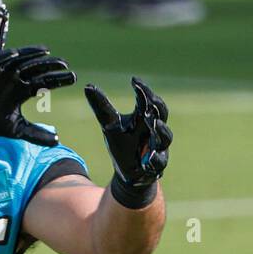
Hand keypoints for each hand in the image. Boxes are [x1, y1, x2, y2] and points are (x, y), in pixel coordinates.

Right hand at [0, 45, 74, 148]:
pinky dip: (6, 57)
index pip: (44, 82)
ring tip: (47, 52)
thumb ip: (36, 134)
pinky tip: (18, 54)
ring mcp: (1, 74)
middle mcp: (14, 79)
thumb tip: (57, 141)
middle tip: (64, 65)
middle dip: (50, 65)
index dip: (58, 79)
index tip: (73, 78)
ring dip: (32, 55)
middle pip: (36, 69)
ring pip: (20, 61)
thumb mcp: (17, 130)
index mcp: (23, 91)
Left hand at [84, 76, 171, 208]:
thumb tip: (87, 86)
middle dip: (157, 106)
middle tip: (150, 100)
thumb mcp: (109, 124)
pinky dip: (155, 159)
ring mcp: (158, 147)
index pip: (148, 100)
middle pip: (162, 114)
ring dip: (161, 131)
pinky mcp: (157, 165)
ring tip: (154, 124)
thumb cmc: (122, 144)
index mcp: (144, 117)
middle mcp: (155, 130)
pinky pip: (159, 161)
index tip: (134, 80)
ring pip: (165, 137)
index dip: (144, 90)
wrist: (127, 173)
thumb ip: (101, 106)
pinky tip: (149, 157)